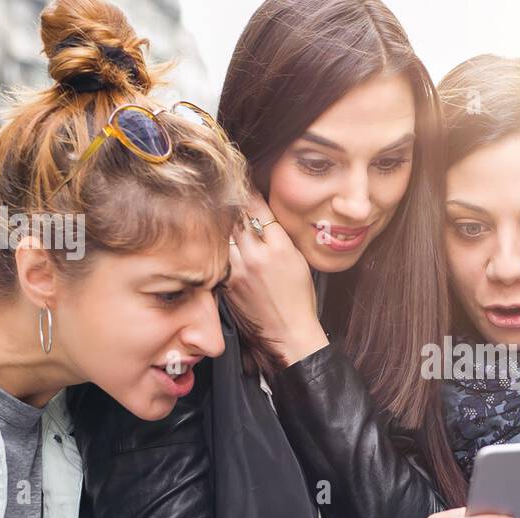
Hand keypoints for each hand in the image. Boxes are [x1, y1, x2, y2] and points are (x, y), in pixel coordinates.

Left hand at [225, 192, 327, 366]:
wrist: (290, 332)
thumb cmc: (299, 297)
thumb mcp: (298, 260)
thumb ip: (280, 237)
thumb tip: (263, 216)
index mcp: (279, 248)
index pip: (258, 209)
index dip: (249, 192)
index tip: (244, 183)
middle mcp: (256, 256)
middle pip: (236, 218)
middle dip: (233, 205)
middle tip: (227, 193)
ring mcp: (238, 271)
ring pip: (223, 235)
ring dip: (223, 226)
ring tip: (220, 216)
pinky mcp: (228, 284)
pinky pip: (220, 258)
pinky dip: (221, 249)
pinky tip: (220, 244)